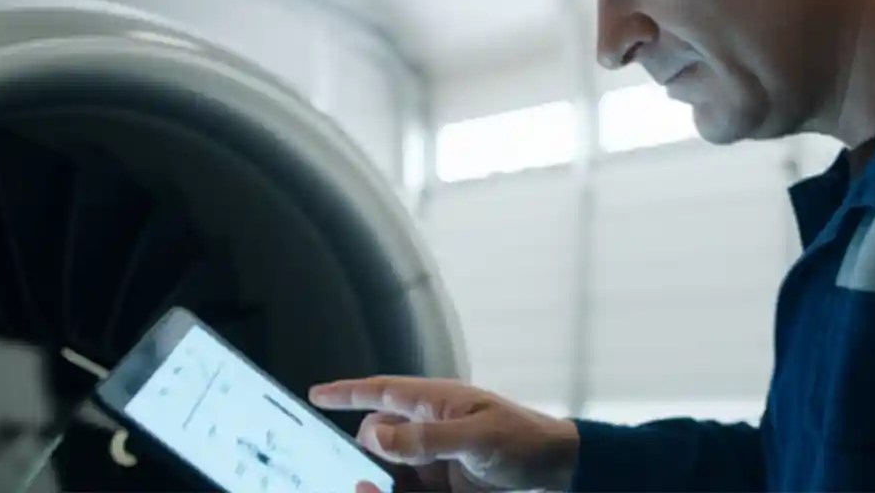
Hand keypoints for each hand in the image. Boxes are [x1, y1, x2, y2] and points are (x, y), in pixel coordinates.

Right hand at [308, 376, 578, 491]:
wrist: (560, 473)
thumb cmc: (524, 442)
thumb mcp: (477, 438)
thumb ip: (425, 438)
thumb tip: (374, 434)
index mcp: (436, 402)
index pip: (382, 392)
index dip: (347, 393)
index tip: (314, 395)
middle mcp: (429, 429)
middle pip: (377, 440)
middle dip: (360, 457)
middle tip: (352, 476)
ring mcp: (434, 459)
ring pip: (389, 471)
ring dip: (378, 484)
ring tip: (370, 490)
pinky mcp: (442, 486)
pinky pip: (406, 490)